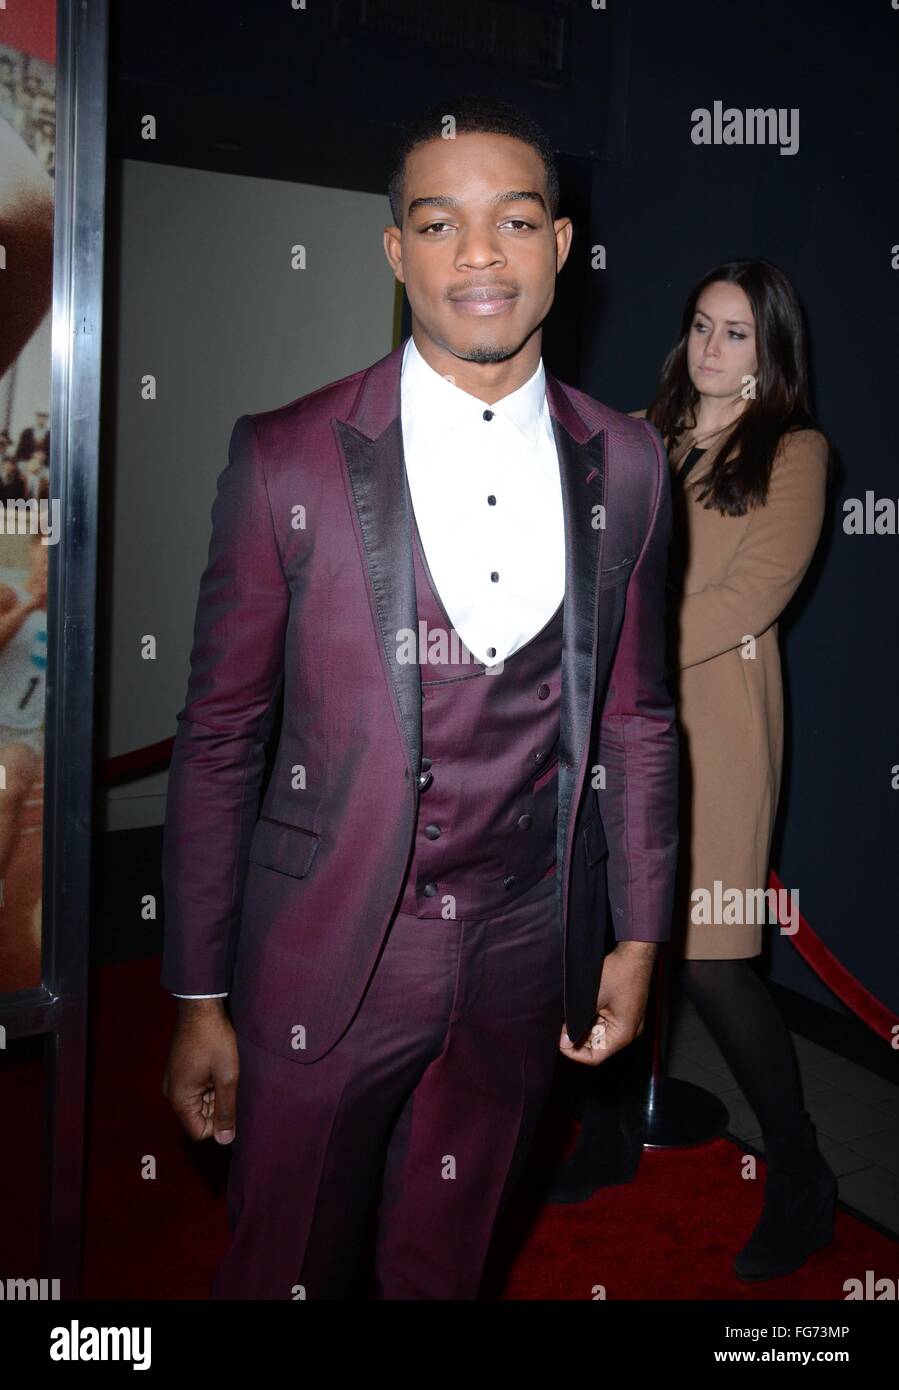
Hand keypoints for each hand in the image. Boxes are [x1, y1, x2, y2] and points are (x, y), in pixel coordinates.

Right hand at [162, 999, 238, 1142]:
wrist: (201, 1008)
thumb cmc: (214, 1040)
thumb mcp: (227, 1077)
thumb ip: (226, 1111)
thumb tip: (225, 1140)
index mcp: (180, 1098)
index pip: (199, 1131)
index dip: (218, 1124)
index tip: (231, 1103)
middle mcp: (171, 1092)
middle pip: (198, 1117)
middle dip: (217, 1106)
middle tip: (230, 1082)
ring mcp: (173, 1080)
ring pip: (199, 1102)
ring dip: (215, 1092)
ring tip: (224, 1072)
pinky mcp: (179, 1070)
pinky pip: (195, 1088)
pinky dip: (209, 1083)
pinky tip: (218, 1066)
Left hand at [559, 941, 656, 1065]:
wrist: (635, 952)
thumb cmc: (618, 972)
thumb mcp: (592, 998)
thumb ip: (579, 1021)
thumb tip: (565, 1038)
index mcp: (623, 1034)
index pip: (596, 1057)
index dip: (575, 1053)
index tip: (560, 1040)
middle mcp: (628, 1032)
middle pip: (598, 1047)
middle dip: (578, 1039)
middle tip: (561, 1026)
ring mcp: (628, 1022)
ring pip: (600, 1034)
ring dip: (584, 1028)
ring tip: (569, 1016)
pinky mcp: (625, 1012)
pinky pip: (606, 1023)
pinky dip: (592, 1020)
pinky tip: (580, 1009)